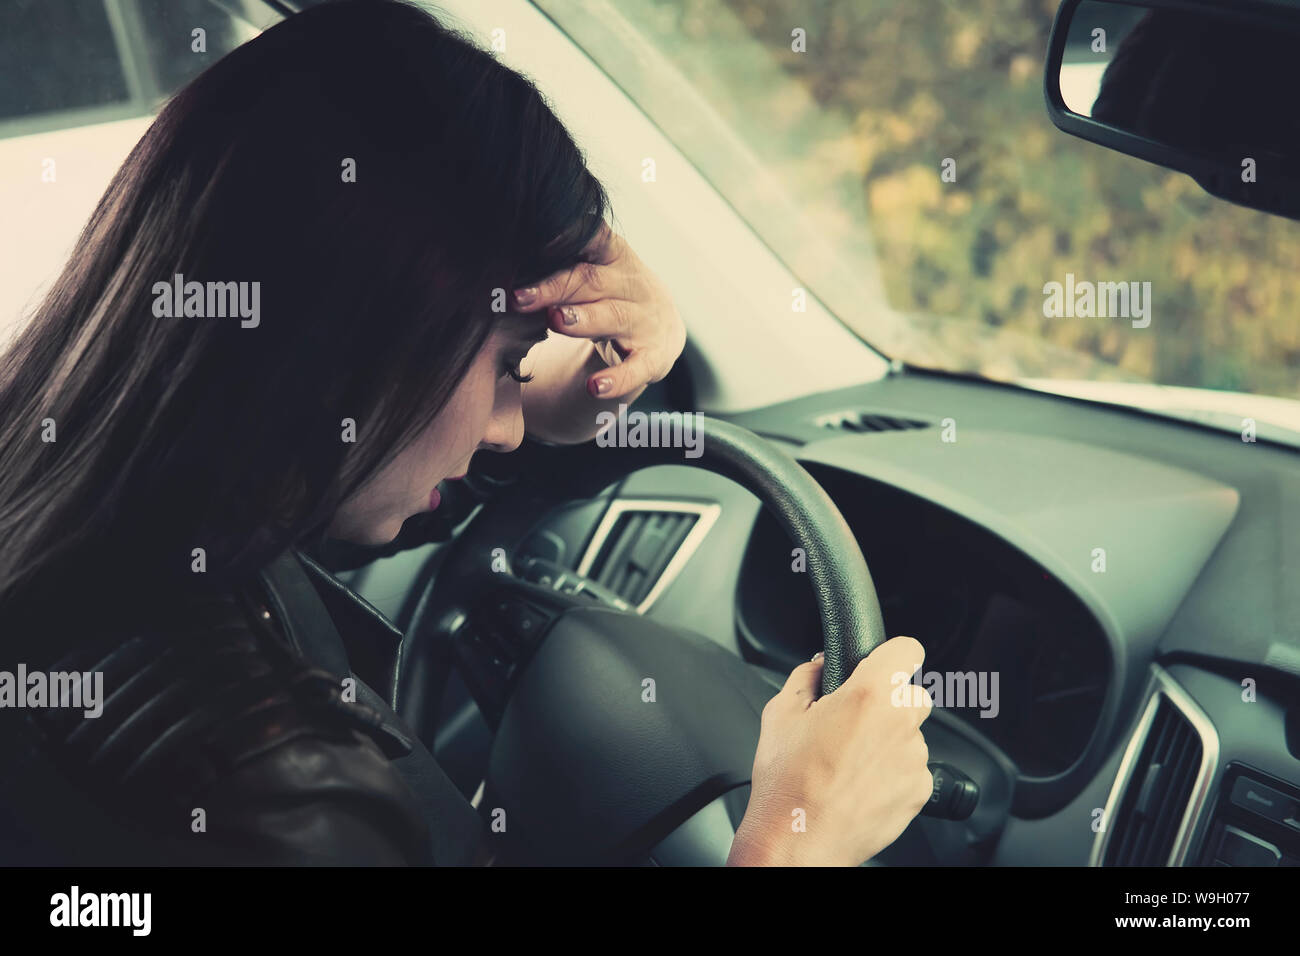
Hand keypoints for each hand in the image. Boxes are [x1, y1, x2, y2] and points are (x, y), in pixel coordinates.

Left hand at [510, 221, 685, 400]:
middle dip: (555, 287)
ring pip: (612, 316)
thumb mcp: (594, 270)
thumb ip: (559, 265)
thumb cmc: (612, 293)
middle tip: (520, 297)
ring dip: (583, 319)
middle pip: (592, 281)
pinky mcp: (653, 357)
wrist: (663, 326)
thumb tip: (502, 265)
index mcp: (614, 256)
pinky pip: (636, 368)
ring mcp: (644, 321)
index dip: (566, 238)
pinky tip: (595, 388)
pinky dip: (617, 379)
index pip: (592, 239)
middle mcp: (631, 285)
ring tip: (555, 321)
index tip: (532, 240)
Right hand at [727, 637, 934, 866]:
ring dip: (889, 739)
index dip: (892, 654)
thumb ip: (806, 677)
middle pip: (912, 694)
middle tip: (853, 720)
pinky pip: (912, 768)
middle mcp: (900, 723)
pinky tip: (860, 783)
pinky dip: (893, 771)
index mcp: (869, 694)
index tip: (881, 664)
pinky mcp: (919, 791)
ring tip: (850, 759)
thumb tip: (819, 666)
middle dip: (887, 701)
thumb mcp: (780, 714)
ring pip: (911, 733)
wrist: (798, 840)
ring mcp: (914, 760)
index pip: (908, 649)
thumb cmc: (787, 783)